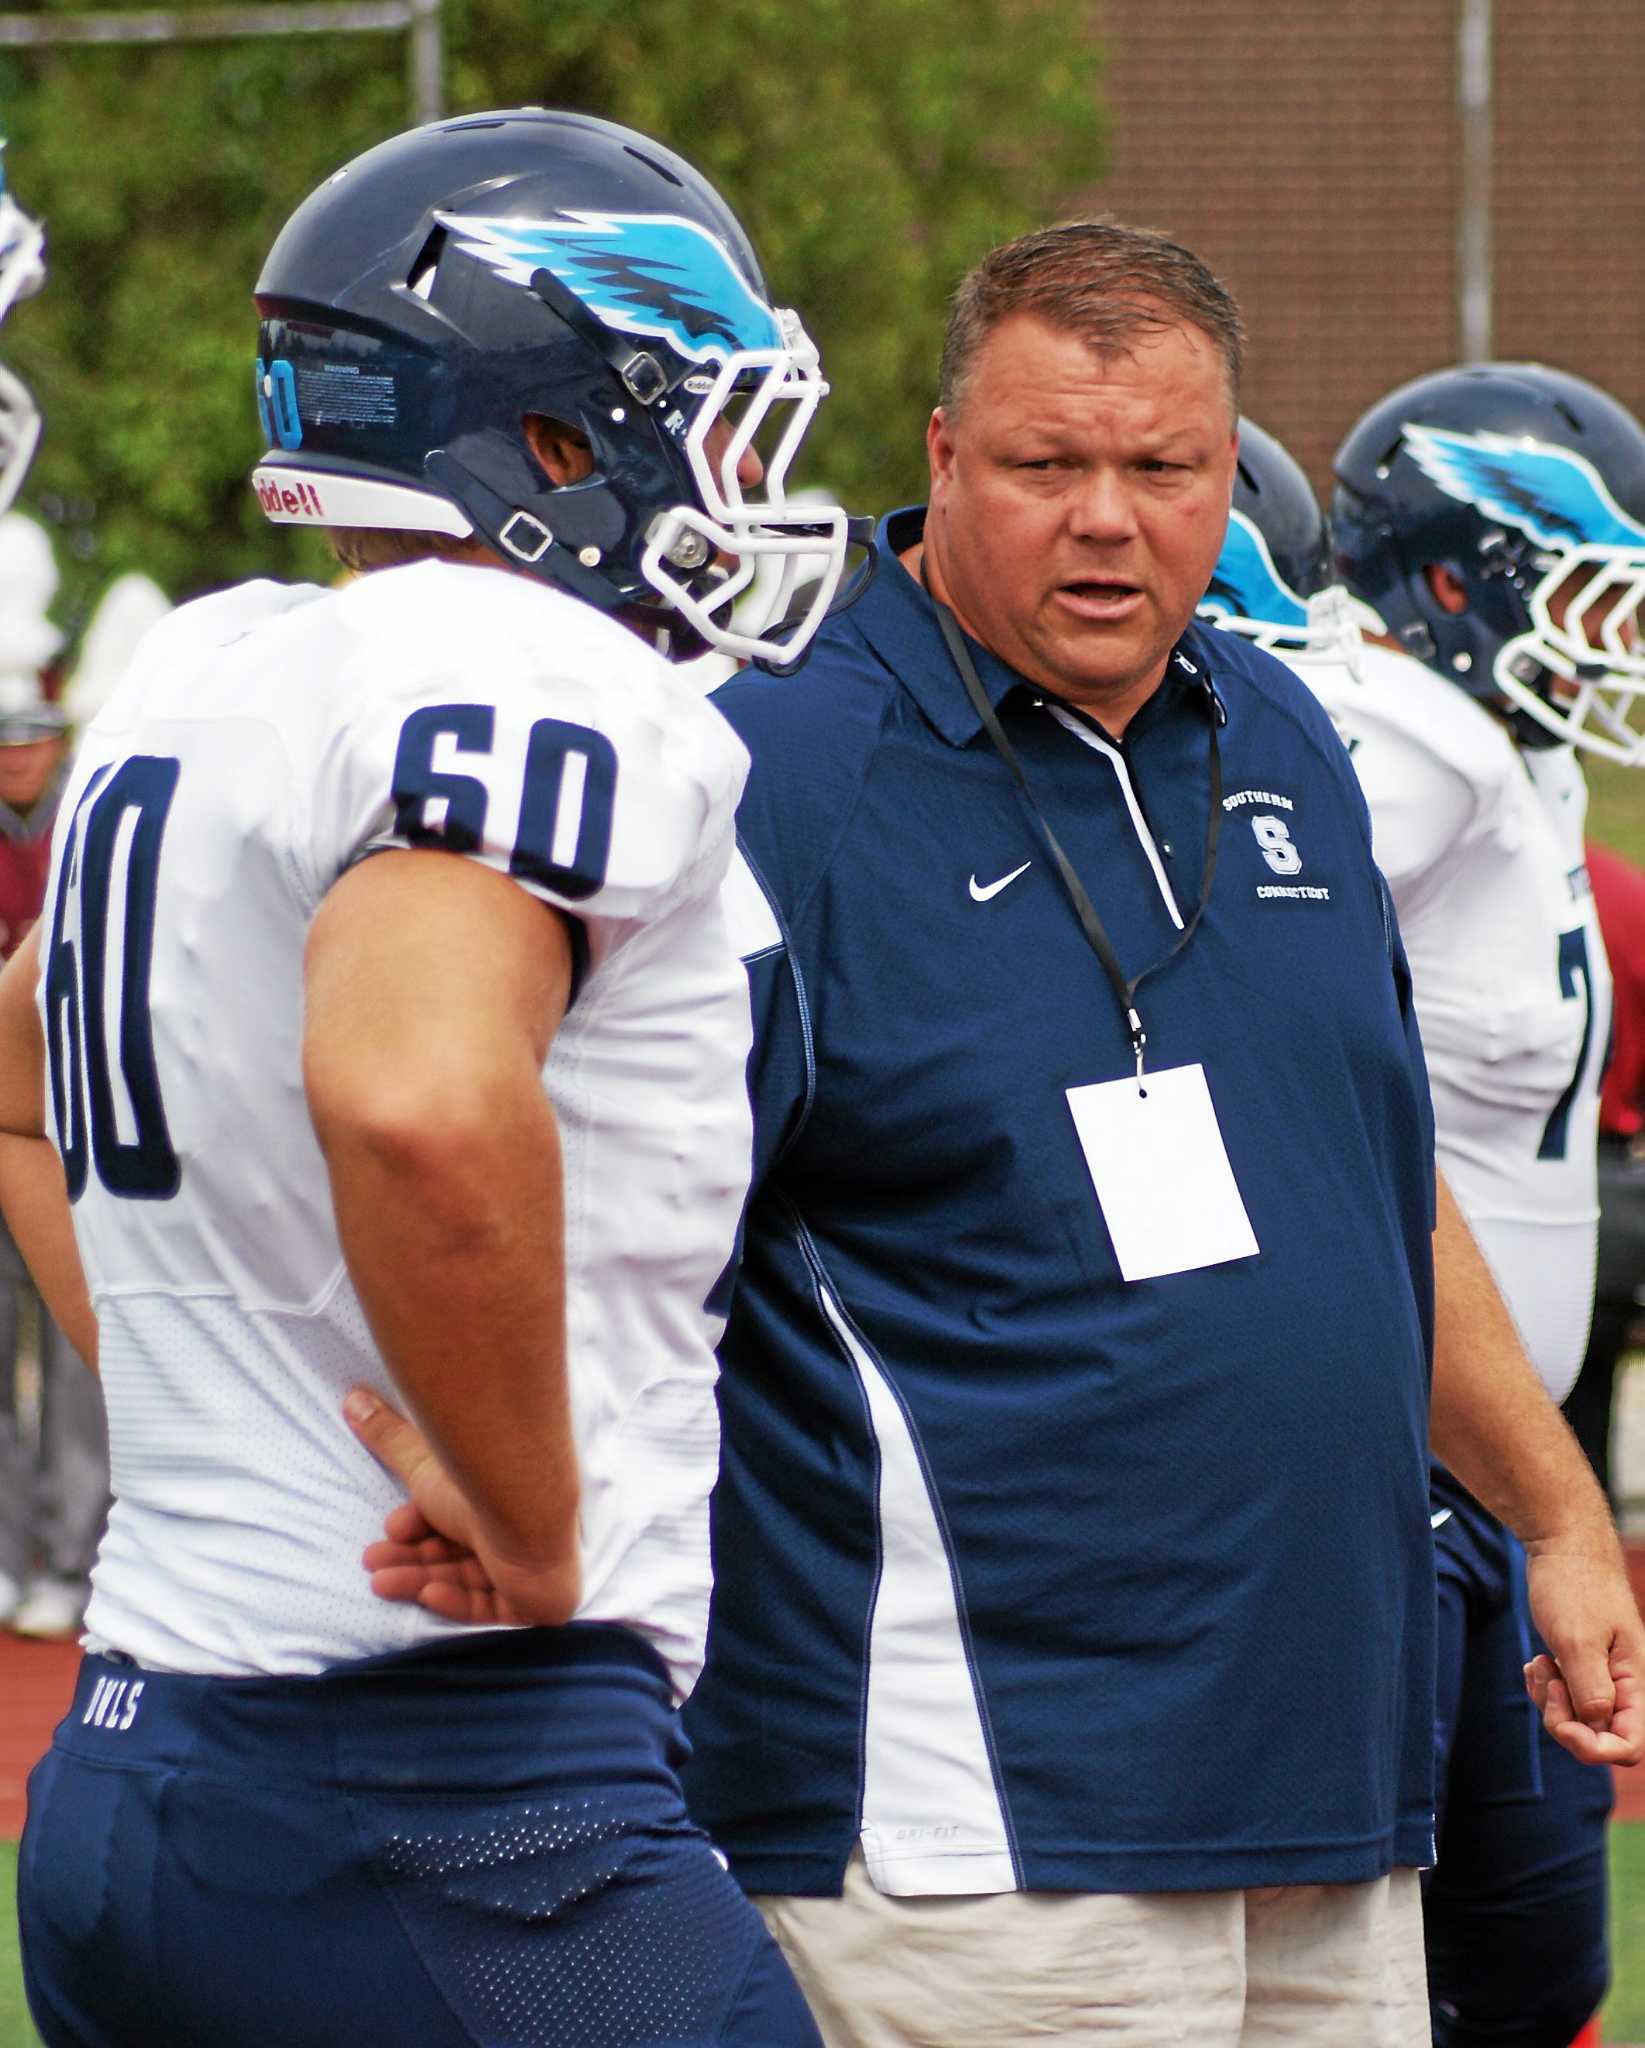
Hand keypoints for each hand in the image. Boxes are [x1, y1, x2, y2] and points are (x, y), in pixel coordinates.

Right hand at [343, 1385, 579, 1627]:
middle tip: (372, 1563)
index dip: (419, 1528)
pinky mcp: (539, 1601)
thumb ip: (389, 1437)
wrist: (528, 1505)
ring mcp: (530, 1568)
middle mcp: (515, 1531)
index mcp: (495, 1501)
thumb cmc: (480, 1481)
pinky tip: (429, 1596)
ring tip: (380, 1582)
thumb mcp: (424, 1462)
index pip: (453, 1523)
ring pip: (468, 1581)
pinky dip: (459, 1602)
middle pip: (457, 1555)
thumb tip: (352, 1397)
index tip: (391, 1527)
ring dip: (421, 1580)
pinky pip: (494, 1610)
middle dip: (411, 1560)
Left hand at [1523, 1545, 1644, 1765]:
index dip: (1593, 1747)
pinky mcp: (1582, 1666)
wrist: (1562, 1545)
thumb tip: (1598, 1726)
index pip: (1628, 1747)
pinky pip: (1565, 1698)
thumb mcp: (1578, 1639)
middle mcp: (1623, 1685)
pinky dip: (1546, 1688)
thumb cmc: (1574, 1586)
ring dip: (1550, 1701)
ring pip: (1578, 1719)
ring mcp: (1602, 1676)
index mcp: (1635, 1683)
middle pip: (1598, 1738)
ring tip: (1540, 1664)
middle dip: (1562, 1720)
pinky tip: (1537, 1664)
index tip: (1561, 1716)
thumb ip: (1591, 1688)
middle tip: (1547, 1678)